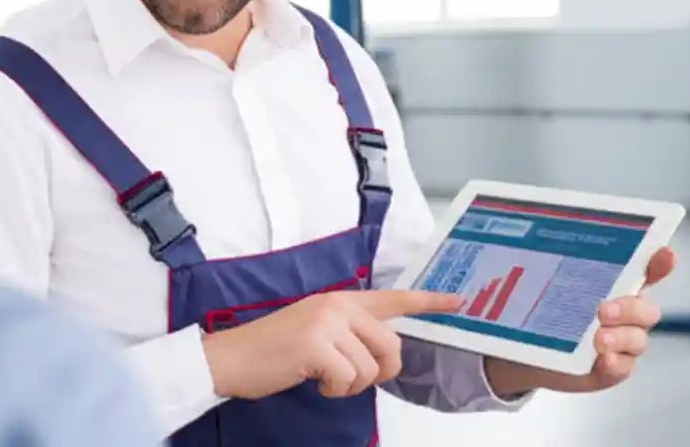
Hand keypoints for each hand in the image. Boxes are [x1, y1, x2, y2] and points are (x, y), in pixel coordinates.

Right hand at [203, 289, 461, 400]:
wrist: (231, 358)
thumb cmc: (272, 351)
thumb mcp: (316, 330)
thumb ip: (350, 332)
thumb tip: (382, 354)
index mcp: (341, 300)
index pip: (393, 298)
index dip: (428, 301)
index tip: (458, 302)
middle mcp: (338, 305)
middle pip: (391, 346)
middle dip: (379, 371)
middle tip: (348, 377)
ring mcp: (327, 322)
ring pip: (370, 368)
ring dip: (350, 384)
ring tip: (323, 376)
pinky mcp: (316, 345)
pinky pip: (348, 380)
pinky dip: (334, 391)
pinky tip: (314, 382)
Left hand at [484, 247, 676, 395]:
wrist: (523, 351)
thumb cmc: (541, 309)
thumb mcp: (545, 280)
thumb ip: (553, 259)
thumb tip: (528, 222)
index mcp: (615, 284)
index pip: (647, 270)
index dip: (660, 262)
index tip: (665, 254)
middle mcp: (625, 313)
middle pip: (646, 309)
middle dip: (630, 307)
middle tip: (603, 309)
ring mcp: (620, 343)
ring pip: (638, 340)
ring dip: (621, 338)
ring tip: (598, 339)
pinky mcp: (609, 369)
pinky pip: (622, 368)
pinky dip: (614, 364)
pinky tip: (601, 358)